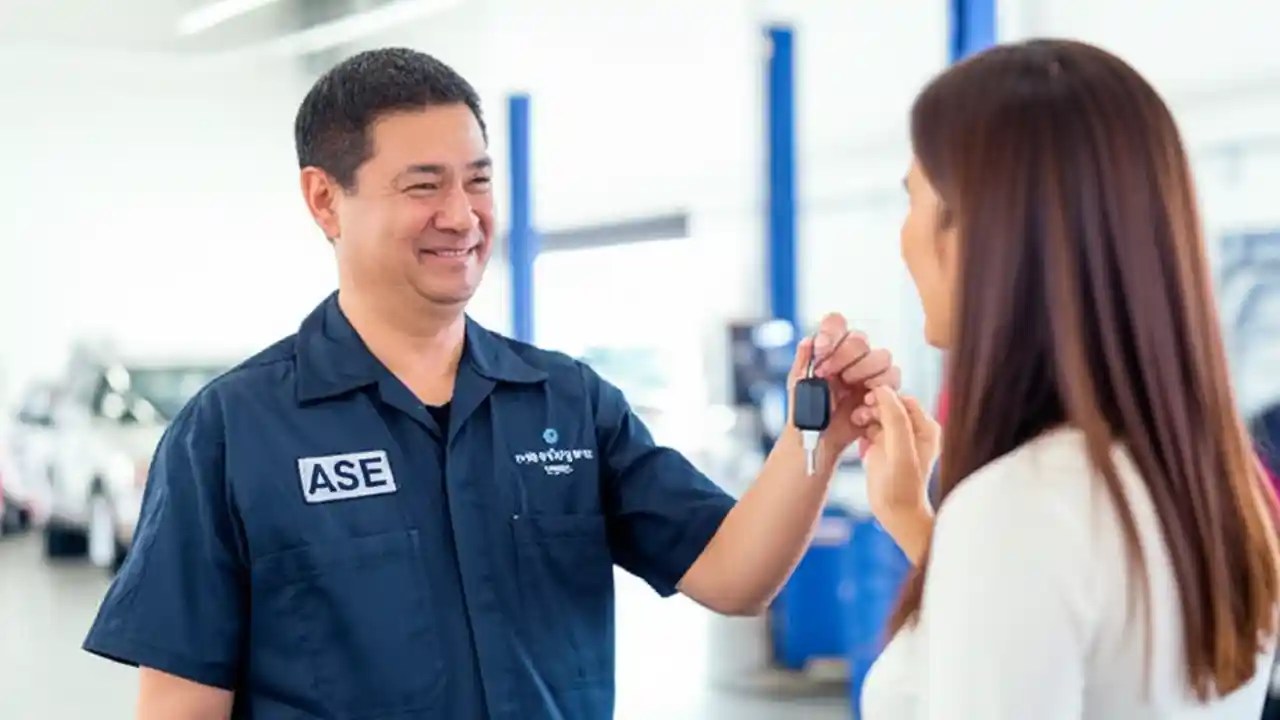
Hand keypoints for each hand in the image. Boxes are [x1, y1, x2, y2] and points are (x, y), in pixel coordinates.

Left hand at [787, 313, 901, 461]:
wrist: (818, 440)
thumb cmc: (806, 413)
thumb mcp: (797, 385)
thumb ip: (802, 361)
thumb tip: (807, 341)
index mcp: (830, 349)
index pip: (837, 323)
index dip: (831, 333)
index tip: (821, 349)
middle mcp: (852, 357)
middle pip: (860, 338)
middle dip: (844, 356)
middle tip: (828, 374)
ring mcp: (870, 373)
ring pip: (882, 356)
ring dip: (863, 371)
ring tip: (847, 389)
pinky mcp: (883, 391)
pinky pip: (893, 380)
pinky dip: (877, 392)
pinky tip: (860, 405)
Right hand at [857, 386, 940, 522]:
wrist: (896, 515)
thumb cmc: (903, 488)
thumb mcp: (900, 450)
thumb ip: (894, 418)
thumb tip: (883, 391)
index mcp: (925, 428)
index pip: (903, 399)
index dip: (884, 397)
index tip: (867, 400)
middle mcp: (912, 431)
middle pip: (888, 405)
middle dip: (872, 407)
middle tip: (859, 415)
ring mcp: (896, 440)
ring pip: (877, 416)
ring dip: (864, 417)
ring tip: (857, 425)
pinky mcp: (882, 449)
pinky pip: (869, 429)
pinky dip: (861, 431)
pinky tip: (859, 441)